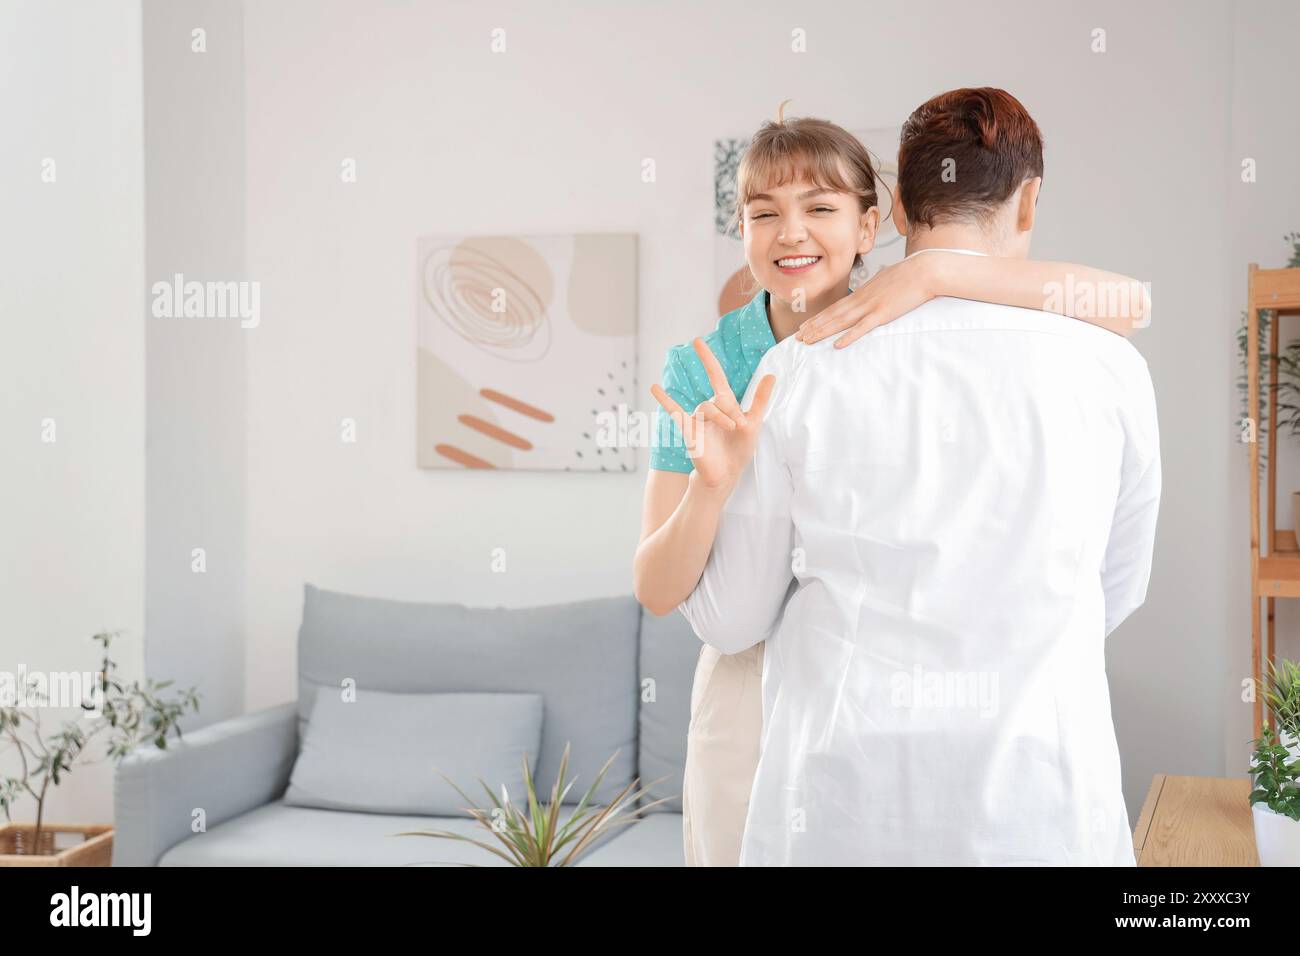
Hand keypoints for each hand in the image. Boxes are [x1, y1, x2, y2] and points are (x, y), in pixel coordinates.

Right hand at [650, 338, 775, 493]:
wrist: (727, 475)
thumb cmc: (739, 450)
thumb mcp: (754, 422)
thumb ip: (760, 399)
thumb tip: (771, 374)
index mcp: (725, 405)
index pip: (715, 376)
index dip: (707, 360)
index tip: (697, 341)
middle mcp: (709, 409)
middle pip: (718, 399)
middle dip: (730, 411)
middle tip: (739, 427)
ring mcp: (697, 420)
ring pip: (707, 408)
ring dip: (722, 419)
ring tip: (733, 432)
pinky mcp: (689, 431)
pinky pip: (675, 412)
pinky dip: (665, 400)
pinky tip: (654, 387)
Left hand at [794, 252, 939, 348]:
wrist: (926, 270)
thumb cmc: (910, 275)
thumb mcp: (887, 279)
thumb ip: (877, 285)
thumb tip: (876, 285)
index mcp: (863, 292)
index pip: (836, 307)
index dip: (819, 317)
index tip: (805, 325)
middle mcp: (862, 299)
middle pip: (833, 315)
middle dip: (814, 326)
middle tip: (797, 337)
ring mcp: (871, 306)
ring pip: (841, 322)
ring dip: (823, 331)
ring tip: (807, 340)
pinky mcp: (883, 314)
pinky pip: (863, 328)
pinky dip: (849, 336)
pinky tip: (837, 345)